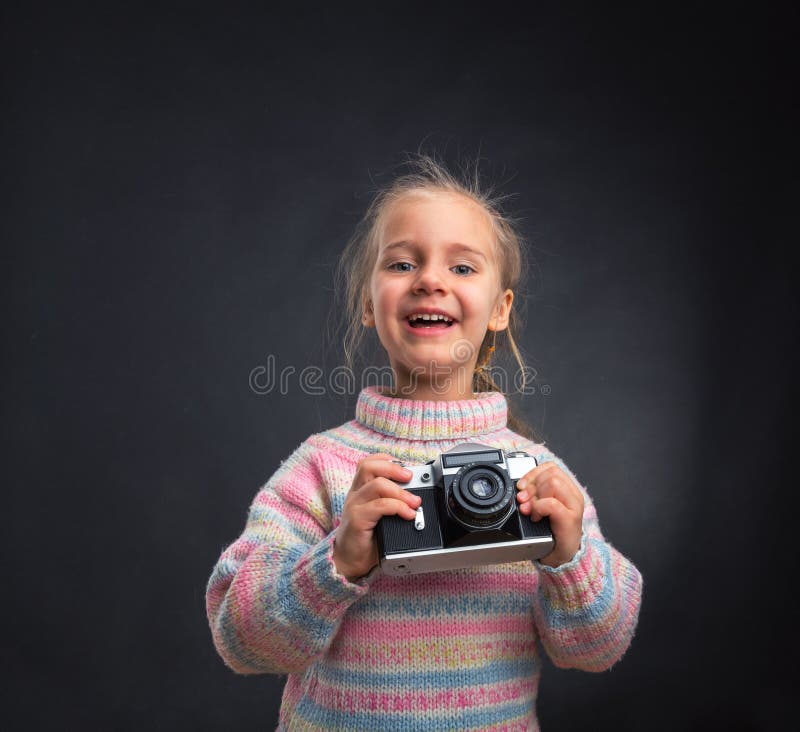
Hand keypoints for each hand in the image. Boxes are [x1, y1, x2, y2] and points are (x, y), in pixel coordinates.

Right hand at [333, 453, 420, 581]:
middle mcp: (355, 495)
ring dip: (401, 491)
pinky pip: (380, 506)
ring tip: (414, 502)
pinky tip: (408, 514)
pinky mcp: (358, 520)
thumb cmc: (367, 538)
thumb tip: (416, 494)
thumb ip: (392, 502)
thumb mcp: (380, 515)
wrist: (350, 562)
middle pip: (369, 467)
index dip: (386, 460)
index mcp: (360, 490)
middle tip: (410, 478)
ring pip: (377, 485)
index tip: (405, 467)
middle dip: (394, 469)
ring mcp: (355, 506)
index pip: (368, 463)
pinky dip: (398, 507)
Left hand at [515, 460, 584, 567]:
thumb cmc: (551, 532)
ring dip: (535, 496)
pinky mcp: (570, 520)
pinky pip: (552, 504)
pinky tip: (535, 517)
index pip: (550, 468)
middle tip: (523, 501)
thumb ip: (535, 494)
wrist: (562, 556)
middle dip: (532, 486)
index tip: (521, 486)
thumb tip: (520, 487)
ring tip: (530, 510)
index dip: (532, 474)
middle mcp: (572, 495)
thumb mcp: (542, 508)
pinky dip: (539, 508)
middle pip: (551, 474)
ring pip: (553, 484)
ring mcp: (574, 507)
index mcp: (567, 489)